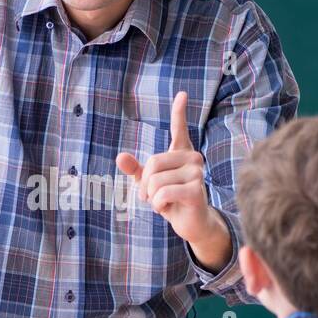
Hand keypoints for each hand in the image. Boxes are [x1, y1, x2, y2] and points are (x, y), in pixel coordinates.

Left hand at [115, 91, 214, 245]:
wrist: (190, 223)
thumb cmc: (171, 200)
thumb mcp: (148, 184)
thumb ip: (135, 170)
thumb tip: (120, 157)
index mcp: (181, 153)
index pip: (180, 128)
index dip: (179, 111)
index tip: (182, 94)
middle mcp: (192, 158)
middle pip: (152, 163)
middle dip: (144, 185)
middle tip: (151, 196)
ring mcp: (197, 173)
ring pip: (155, 181)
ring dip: (151, 198)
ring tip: (163, 202)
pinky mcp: (196, 190)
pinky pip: (163, 193)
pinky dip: (158, 204)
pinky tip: (168, 207)